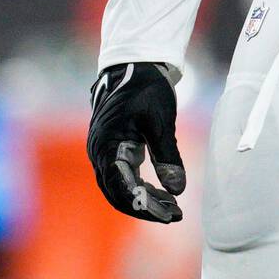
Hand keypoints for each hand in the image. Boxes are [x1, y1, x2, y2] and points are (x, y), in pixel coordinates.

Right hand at [87, 62, 185, 222]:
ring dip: (143, 199)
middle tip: (175, 215)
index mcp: (108, 146)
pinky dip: (139, 186)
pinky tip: (162, 190)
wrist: (133, 63)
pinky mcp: (112, 147)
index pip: (122, 189)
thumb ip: (168, 156)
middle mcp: (99, 152)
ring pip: (119, 186)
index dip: (145, 206)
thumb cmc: (147, 89)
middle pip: (118, 193)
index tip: (170, 215)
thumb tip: (178, 190)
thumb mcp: (161, 121)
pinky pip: (121, 175)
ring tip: (173, 207)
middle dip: (145, 207)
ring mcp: (103, 150)